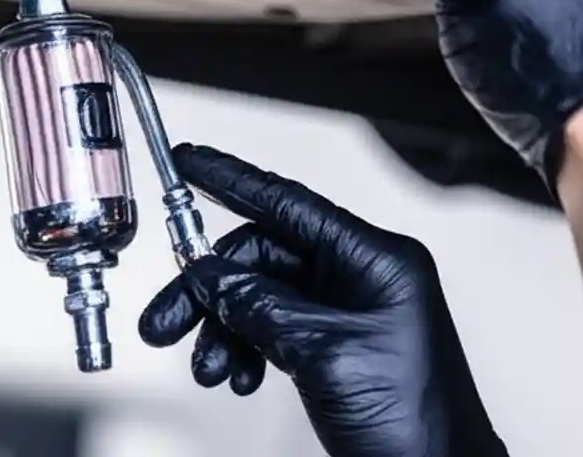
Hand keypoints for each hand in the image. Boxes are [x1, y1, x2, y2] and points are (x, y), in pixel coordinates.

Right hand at [139, 144, 505, 456]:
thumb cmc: (414, 421)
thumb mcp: (324, 353)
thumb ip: (261, 307)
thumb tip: (211, 276)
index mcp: (376, 261)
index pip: (289, 204)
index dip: (233, 181)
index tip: (191, 162)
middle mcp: (362, 278)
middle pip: (264, 258)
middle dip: (212, 291)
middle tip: (167, 320)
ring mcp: (349, 312)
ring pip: (262, 297)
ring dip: (225, 329)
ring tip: (208, 368)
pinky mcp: (335, 344)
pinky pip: (273, 328)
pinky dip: (246, 349)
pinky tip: (236, 376)